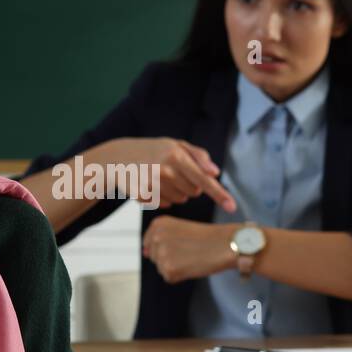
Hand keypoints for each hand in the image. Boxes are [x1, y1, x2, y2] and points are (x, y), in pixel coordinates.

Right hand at [107, 138, 237, 212]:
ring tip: (160, 177)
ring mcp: (152, 184)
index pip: (203, 179)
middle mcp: (165, 169)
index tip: (233, 207)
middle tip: (174, 172)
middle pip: (194, 192)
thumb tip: (215, 172)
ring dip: (176, 192)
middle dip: (189, 185)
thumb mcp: (174, 145)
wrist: (117, 157)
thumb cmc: (153, 150)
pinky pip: (166, 204)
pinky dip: (162, 198)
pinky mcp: (143, 196)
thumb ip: (198, 155)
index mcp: (175, 155)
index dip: (219, 194)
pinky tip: (152, 185)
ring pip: (181, 199)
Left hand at [141, 215, 236, 282]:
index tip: (181, 244)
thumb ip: (158, 240)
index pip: (149, 243)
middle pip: (155, 257)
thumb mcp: (179, 230)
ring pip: (161, 268)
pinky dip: (181, 275)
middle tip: (190, 250)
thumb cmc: (207, 237)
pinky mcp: (169, 269)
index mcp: (158, 224)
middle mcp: (156, 237)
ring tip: (192, 257)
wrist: (226, 244)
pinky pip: (169, 278)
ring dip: (176, 267)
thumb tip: (144, 254)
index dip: (168, 246)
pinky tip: (192, 265)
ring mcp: (161, 254)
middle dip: (171, 257)